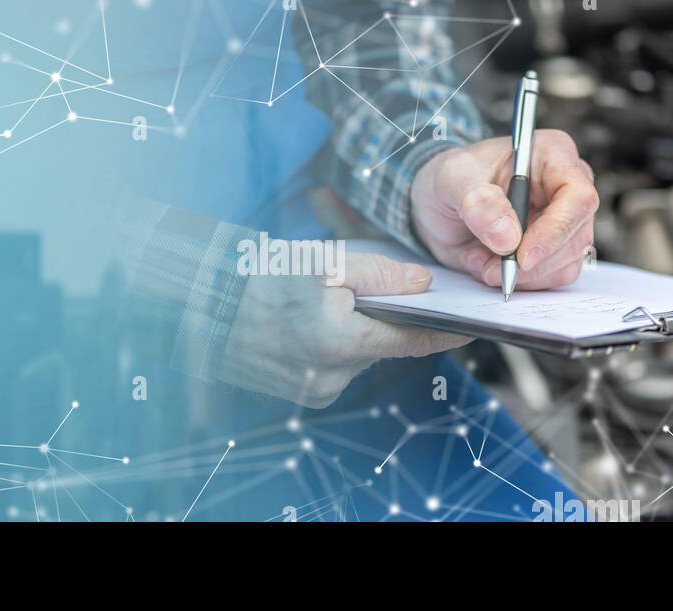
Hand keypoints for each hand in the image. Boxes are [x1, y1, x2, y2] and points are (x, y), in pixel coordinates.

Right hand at [218, 251, 470, 407]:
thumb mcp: (324, 264)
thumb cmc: (259, 277)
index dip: (445, 332)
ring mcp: (314, 391)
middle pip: (382, 346)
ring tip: (319, 303)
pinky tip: (305, 322)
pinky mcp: (299, 396)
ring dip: (351, 331)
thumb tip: (424, 285)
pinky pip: (332, 368)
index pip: (412, 341)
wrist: (201, 304)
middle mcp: (331, 377)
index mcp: (340, 343)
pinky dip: (329, 345)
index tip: (471, 325)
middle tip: (358, 289)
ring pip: (356, 357)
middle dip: (381, 319)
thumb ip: (382, 275)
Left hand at [410, 130, 598, 288]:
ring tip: (483, 263)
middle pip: (577, 236)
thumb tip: (508, 237)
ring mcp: (564, 222)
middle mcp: (566, 190)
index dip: (556, 230)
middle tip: (491, 268)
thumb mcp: (453, 178)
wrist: (440, 203)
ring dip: (524, 276)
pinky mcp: (553, 250)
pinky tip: (490, 265)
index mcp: (552, 156)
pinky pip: (551, 278)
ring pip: (567, 264)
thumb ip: (479, 202)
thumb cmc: (453, 177)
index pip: (578, 197)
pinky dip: (520, 282)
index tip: (522, 256)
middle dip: (533, 263)